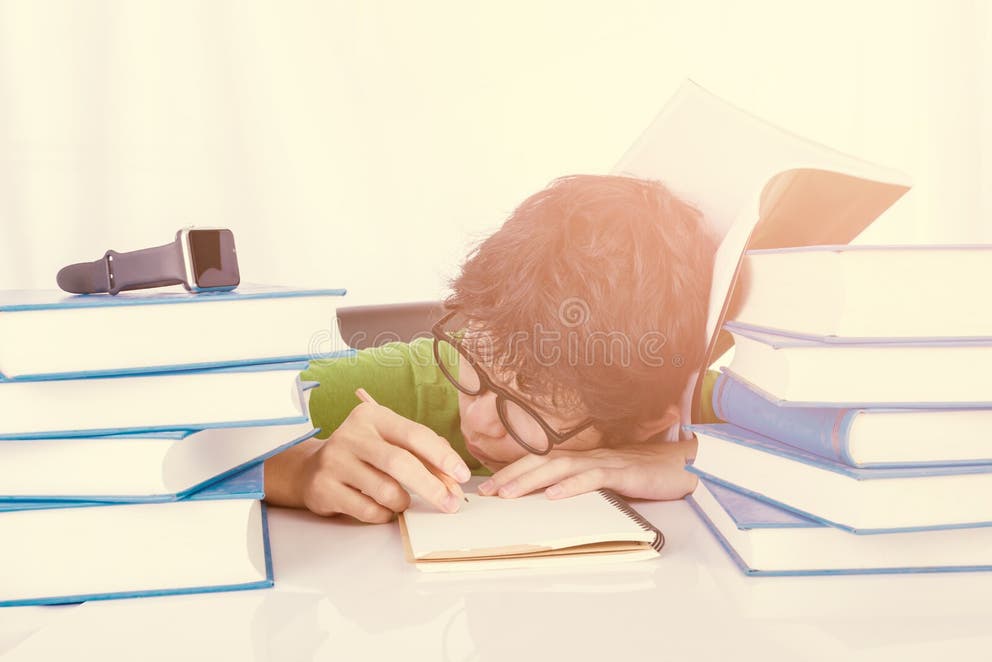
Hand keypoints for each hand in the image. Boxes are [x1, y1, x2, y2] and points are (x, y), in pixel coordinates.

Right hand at [264, 401, 471, 522]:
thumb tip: (452, 480)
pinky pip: (368, 510)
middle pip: (400, 463)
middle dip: (432, 486)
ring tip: (403, 502)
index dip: (442, 456)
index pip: (414, 434)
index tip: (462, 475)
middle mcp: (351, 435)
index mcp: (372, 416)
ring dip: (404, 502)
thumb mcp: (389, 441)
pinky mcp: (325, 488)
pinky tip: (384, 509)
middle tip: (450, 503)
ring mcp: (335, 461)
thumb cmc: (363, 454)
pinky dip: (384, 514)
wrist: (311, 469)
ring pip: (386, 490)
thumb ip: (422, 455)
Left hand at [476, 438, 697, 501]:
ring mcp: (605, 462)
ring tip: (510, 494)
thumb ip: (581, 485)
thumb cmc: (643, 475)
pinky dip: (572, 486)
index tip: (488, 488)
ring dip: (532, 480)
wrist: (682, 466)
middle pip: (542, 462)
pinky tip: (554, 496)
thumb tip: (550, 499)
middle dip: (512, 476)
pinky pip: (594, 478)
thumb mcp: (606, 481)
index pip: (540, 462)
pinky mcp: (624, 473)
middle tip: (487, 493)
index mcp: (581, 459)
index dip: (513, 472)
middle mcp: (588, 456)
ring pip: (561, 468)